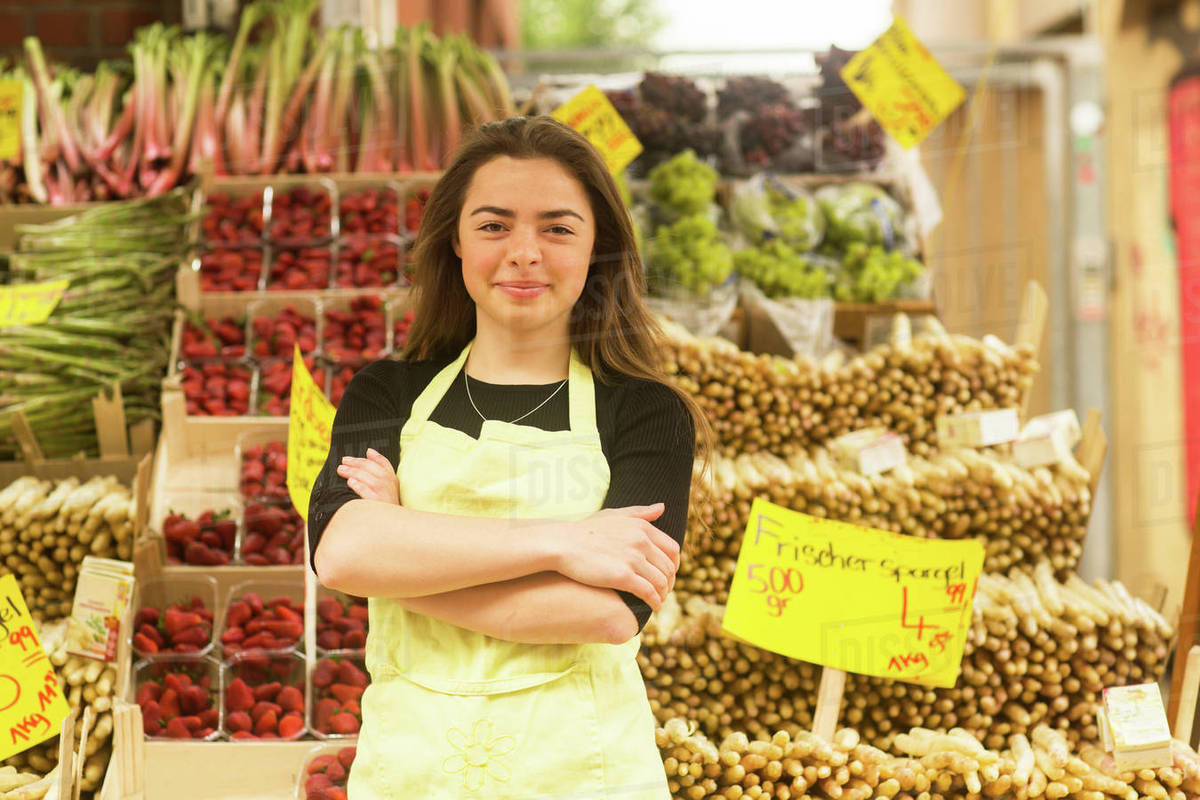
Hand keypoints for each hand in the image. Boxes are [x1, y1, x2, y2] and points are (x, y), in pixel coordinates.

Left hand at [336, 448, 399, 504]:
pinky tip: (350, 482)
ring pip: (368, 479)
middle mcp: (390, 485)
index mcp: (392, 479)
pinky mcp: (378, 504)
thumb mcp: (387, 485)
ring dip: (353, 472)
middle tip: (343, 462)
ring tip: (341, 470)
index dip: (372, 457)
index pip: (383, 463)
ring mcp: (385, 494)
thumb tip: (369, 451)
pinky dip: (359, 486)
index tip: (358, 454)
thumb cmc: (385, 505)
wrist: (390, 526)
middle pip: (372, 469)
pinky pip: (368, 493)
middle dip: (356, 463)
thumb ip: (381, 467)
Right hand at [554, 504, 679, 611]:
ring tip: (659, 600)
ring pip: (661, 581)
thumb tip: (662, 507)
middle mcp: (641, 541)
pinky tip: (653, 607)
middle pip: (668, 567)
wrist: (563, 543)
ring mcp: (633, 559)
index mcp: (642, 527)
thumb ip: (640, 512)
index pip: (672, 549)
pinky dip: (655, 601)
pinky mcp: (623, 576)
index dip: (674, 564)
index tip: (669, 573)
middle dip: (670, 581)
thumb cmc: (585, 530)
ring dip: (664, 594)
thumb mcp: (614, 514)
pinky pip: (649, 592)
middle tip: (665, 590)